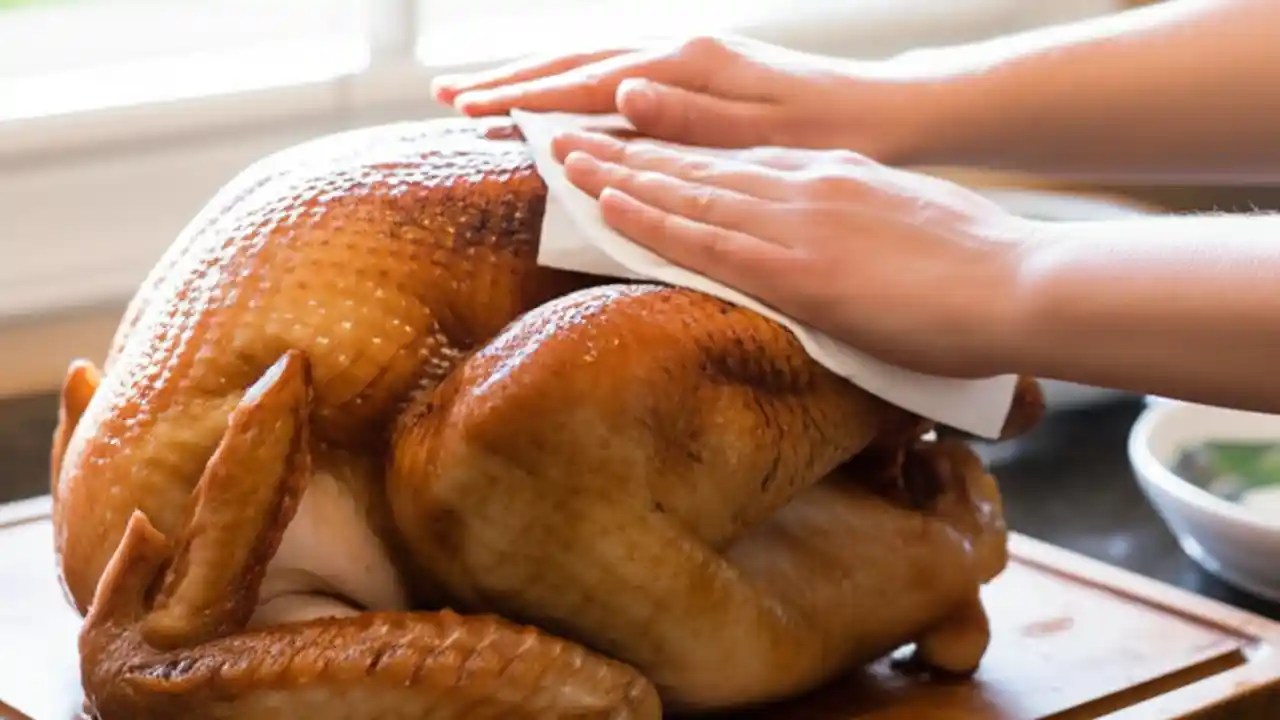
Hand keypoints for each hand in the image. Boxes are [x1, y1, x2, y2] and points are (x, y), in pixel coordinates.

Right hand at [431, 36, 932, 160]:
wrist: (891, 111)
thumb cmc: (835, 129)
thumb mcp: (768, 133)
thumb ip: (691, 116)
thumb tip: (620, 92)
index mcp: (691, 66)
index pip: (589, 80)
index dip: (527, 98)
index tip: (470, 112)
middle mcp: (683, 54)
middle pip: (579, 62)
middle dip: (512, 82)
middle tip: (449, 98)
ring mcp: (691, 62)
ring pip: (595, 66)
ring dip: (537, 81)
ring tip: (485, 97)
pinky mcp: (702, 78)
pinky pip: (621, 79)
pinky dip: (577, 88)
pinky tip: (561, 101)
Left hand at [550, 131, 1032, 378]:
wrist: (1023, 285)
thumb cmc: (979, 274)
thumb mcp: (907, 232)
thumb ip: (859, 234)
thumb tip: (840, 256)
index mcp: (832, 179)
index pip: (735, 161)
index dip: (674, 154)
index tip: (630, 146)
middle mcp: (805, 186)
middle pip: (697, 164)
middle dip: (627, 150)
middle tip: (566, 134)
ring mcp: (797, 222)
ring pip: (688, 191)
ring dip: (618, 173)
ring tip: (562, 157)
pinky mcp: (796, 268)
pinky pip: (705, 238)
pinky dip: (650, 218)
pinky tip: (607, 206)